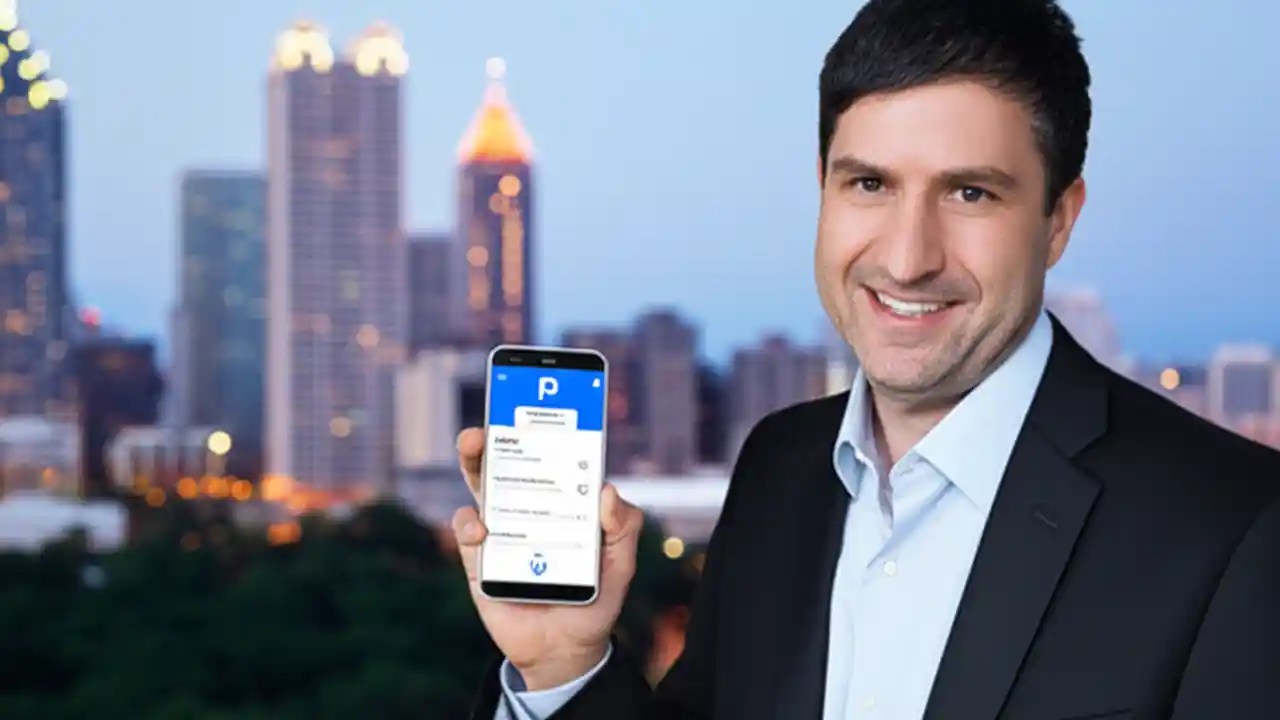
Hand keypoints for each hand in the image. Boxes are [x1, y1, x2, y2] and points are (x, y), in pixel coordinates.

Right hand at [451, 427, 644, 690]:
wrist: (566, 650)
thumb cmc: (596, 598)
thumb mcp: (621, 563)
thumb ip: (623, 527)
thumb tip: (607, 491)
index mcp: (561, 500)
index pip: (549, 455)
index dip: (540, 427)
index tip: (534, 401)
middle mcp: (527, 507)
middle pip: (504, 461)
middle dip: (492, 436)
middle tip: (487, 423)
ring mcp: (501, 531)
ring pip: (479, 487)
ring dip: (472, 461)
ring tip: (474, 445)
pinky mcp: (480, 561)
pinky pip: (467, 533)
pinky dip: (470, 525)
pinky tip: (483, 531)